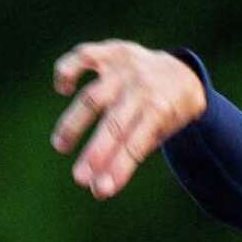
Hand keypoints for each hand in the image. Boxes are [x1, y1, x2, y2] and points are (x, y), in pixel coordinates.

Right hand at [51, 40, 207, 198]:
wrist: (181, 74)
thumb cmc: (165, 116)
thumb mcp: (160, 135)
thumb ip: (130, 156)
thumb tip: (99, 187)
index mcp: (160, 110)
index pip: (136, 144)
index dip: (119, 168)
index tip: (101, 190)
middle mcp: (141, 87)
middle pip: (115, 124)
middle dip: (96, 152)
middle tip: (79, 178)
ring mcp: (124, 67)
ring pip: (93, 96)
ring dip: (74, 122)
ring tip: (60, 146)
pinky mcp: (109, 51)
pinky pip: (83, 55)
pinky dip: (68, 70)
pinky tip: (63, 89)